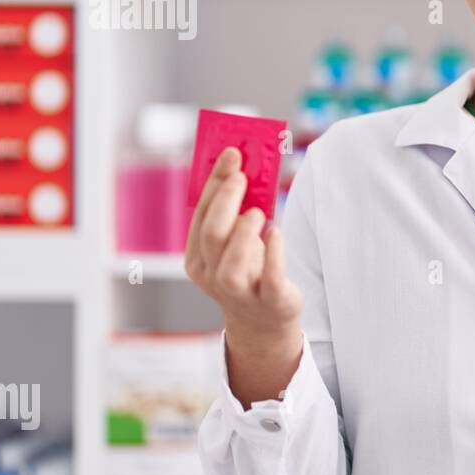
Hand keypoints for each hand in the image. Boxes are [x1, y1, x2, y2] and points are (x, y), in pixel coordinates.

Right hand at [184, 147, 302, 360]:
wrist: (264, 321)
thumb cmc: (250, 270)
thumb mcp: (236, 245)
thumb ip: (236, 213)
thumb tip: (246, 167)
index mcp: (197, 257)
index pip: (202, 214)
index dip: (216, 182)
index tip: (231, 154)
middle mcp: (212, 276)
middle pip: (212, 234)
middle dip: (226, 200)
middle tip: (242, 175)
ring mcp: (239, 292)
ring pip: (230, 261)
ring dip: (243, 231)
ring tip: (257, 211)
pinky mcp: (269, 300)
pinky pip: (270, 277)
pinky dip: (273, 252)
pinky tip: (277, 232)